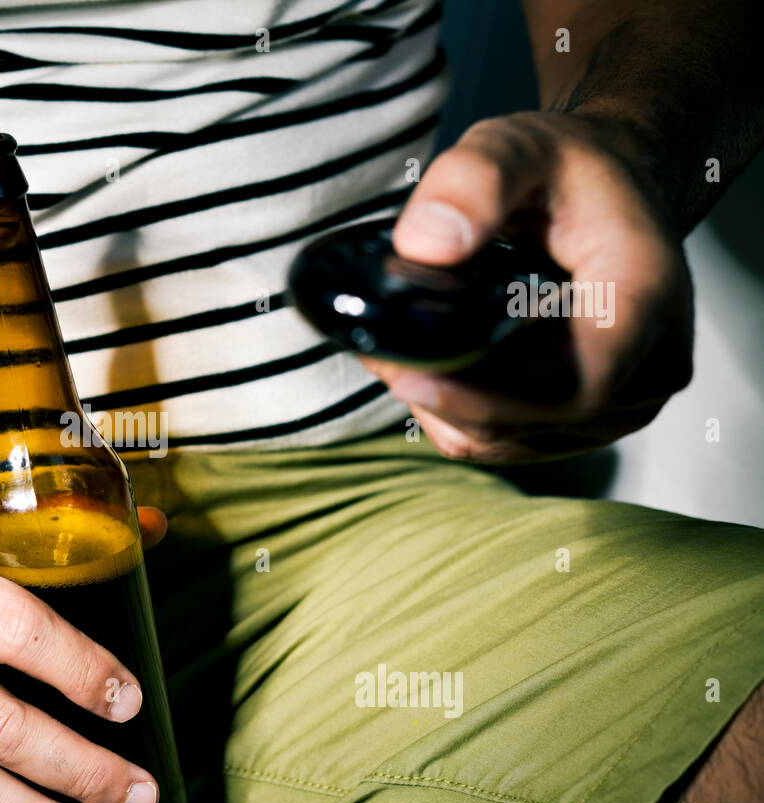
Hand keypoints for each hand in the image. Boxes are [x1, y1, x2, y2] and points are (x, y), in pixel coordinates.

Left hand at [361, 110, 693, 462]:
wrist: (614, 187)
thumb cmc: (572, 168)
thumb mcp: (520, 140)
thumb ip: (474, 178)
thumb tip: (425, 244)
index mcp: (645, 301)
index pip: (573, 385)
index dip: (486, 395)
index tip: (410, 374)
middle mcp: (648, 367)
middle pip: (530, 420)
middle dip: (444, 395)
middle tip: (377, 348)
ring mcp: (621, 403)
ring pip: (508, 439)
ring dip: (443, 405)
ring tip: (397, 350)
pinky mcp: (586, 419)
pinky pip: (504, 440)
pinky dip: (456, 413)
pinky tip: (428, 368)